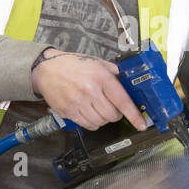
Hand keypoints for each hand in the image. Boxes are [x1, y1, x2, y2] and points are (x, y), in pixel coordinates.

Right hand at [30, 49, 146, 130]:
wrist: (47, 69)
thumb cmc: (73, 65)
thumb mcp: (97, 62)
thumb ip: (114, 73)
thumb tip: (130, 84)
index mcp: (101, 77)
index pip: (122, 100)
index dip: (134, 115)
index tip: (141, 125)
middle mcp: (90, 91)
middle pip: (112, 115)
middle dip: (115, 114)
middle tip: (111, 107)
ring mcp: (78, 103)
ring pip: (100, 122)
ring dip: (103, 119)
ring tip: (98, 108)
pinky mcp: (68, 111)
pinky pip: (87, 125)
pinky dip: (92, 122)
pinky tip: (89, 112)